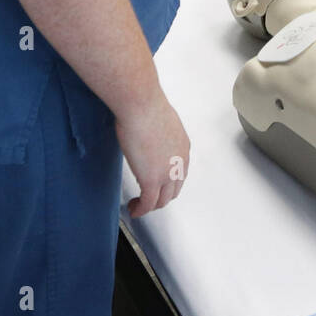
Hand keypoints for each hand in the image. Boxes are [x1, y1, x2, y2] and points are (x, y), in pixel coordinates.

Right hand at [117, 92, 190, 217]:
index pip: (180, 172)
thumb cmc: (146, 106)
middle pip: (174, 190)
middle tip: (146, 197)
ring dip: (150, 206)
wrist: (142, 106)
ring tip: (138, 205)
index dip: (167, 181)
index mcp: (183, 147)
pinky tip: (133, 209)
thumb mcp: (159, 121)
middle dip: (160, 196)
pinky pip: (148, 203)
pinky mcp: (152, 180)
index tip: (155, 183)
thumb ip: (158, 133)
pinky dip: (141, 209)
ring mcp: (167, 173)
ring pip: (162, 200)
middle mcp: (180, 162)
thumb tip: (147, 135)